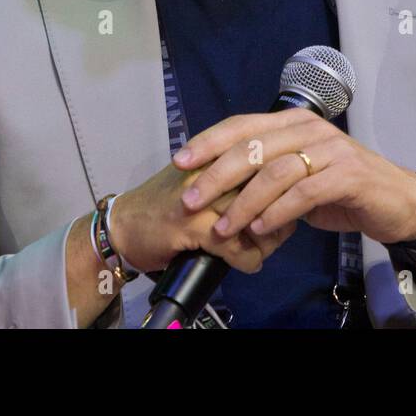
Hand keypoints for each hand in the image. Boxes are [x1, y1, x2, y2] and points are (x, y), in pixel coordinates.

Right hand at [108, 158, 297, 274]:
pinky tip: (249, 263)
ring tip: (267, 246)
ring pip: (255, 214)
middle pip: (266, 184)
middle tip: (286, 227)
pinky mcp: (191, 225)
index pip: (265, 154)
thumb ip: (237, 177)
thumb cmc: (165, 203)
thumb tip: (279, 190)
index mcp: (215, 152)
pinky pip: (235, 244)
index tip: (292, 198)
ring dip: (269, 238)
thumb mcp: (203, 179)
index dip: (285, 179)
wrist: (124, 225)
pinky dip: (248, 259)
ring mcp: (200, 195)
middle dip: (283, 210)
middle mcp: (209, 168)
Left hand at [171, 108, 415, 245]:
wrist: (395, 201)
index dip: (209, 142)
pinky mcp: (347, 175)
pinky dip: (277, 212)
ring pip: (274, 172)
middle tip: (191, 200)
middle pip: (253, 147)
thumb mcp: (298, 173)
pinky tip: (259, 229)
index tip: (180, 162)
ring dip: (243, 203)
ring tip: (221, 227)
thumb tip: (218, 182)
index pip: (243, 125)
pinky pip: (303, 193)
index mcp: (293, 122)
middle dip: (216, 175)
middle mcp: (310, 129)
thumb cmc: (340, 187)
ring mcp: (330, 150)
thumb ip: (265, 170)